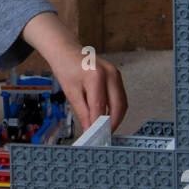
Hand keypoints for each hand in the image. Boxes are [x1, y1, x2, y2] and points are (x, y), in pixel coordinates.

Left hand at [19, 11, 127, 131]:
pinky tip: (107, 117)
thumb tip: (90, 129)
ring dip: (116, 117)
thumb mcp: (71, 92)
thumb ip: (82, 112)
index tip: (95, 136)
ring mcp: (116, 74)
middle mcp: (110, 74)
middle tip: (104, 135)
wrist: (67, 52)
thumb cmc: (66, 68)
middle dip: (113, 124)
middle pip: (118, 106)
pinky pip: (120, 96)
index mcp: (96, 76)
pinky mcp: (117, 76)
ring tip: (105, 129)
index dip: (99, 125)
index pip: (100, 107)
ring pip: (122, 103)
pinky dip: (116, 109)